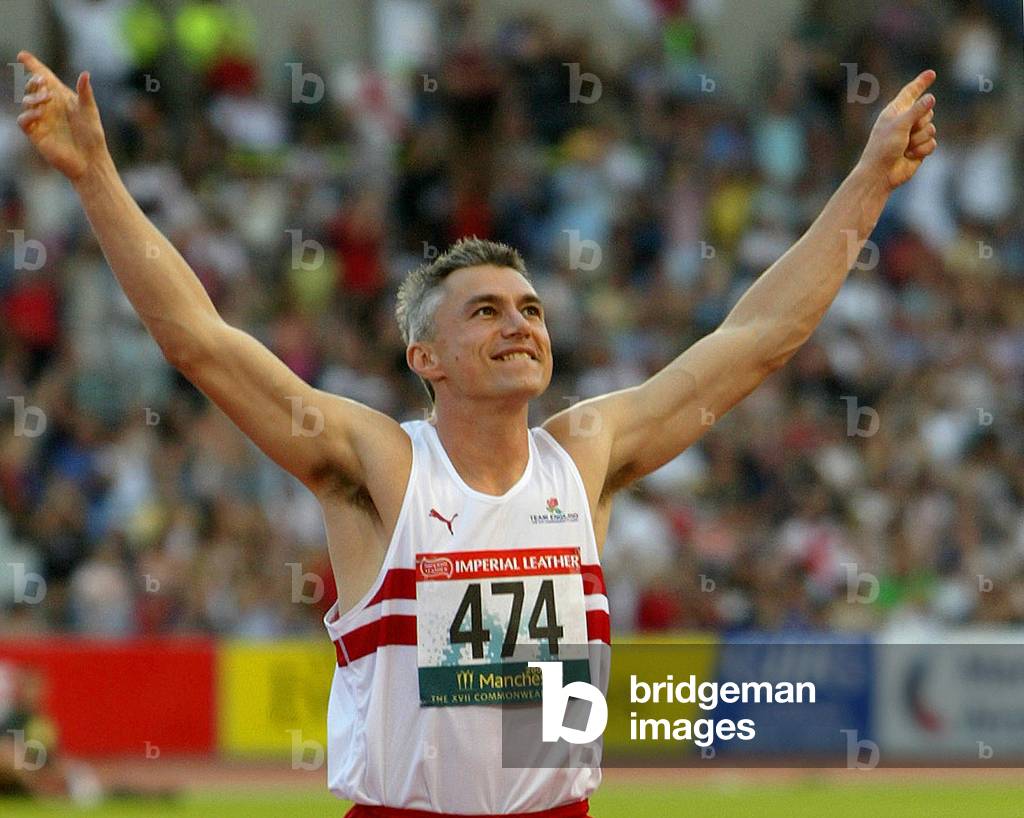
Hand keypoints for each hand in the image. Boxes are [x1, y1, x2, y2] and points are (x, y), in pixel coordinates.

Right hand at [16, 50, 108, 181]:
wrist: (90, 161)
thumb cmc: (92, 137)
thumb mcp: (90, 112)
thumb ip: (86, 93)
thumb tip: (85, 73)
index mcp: (62, 98)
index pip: (44, 78)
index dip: (33, 66)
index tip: (22, 55)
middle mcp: (49, 107)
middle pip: (33, 87)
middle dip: (34, 81)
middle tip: (42, 82)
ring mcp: (41, 119)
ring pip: (27, 101)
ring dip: (34, 96)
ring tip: (47, 98)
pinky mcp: (36, 133)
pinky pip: (24, 120)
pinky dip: (28, 114)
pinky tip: (40, 113)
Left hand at [858, 70, 937, 191]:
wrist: (881, 174)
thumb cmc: (883, 148)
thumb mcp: (899, 126)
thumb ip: (916, 111)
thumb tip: (931, 98)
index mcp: (895, 111)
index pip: (911, 92)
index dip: (921, 83)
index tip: (931, 73)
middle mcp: (905, 121)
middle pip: (928, 112)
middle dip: (920, 123)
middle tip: (906, 135)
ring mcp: (913, 135)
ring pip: (932, 128)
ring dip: (919, 139)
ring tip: (905, 148)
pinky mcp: (919, 148)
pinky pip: (932, 143)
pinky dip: (922, 150)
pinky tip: (910, 156)